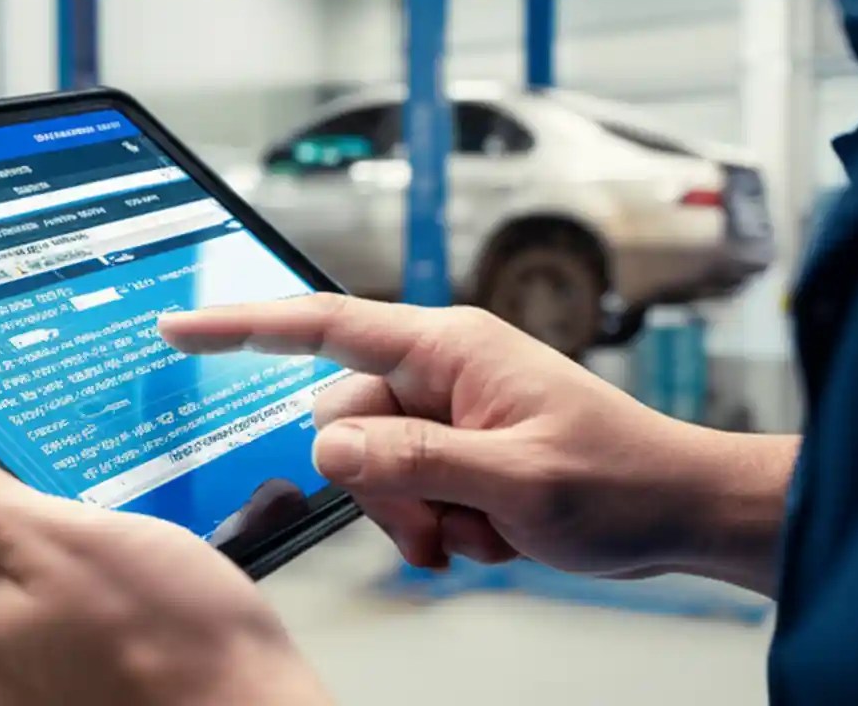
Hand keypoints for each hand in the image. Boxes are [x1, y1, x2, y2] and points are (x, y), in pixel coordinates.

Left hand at [0, 446, 332, 705]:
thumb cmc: (172, 635)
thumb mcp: (71, 541)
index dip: (3, 488)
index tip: (58, 481)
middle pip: (0, 562)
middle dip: (54, 529)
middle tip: (116, 520)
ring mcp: (39, 693)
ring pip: (49, 597)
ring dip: (89, 569)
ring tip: (146, 561)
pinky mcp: (87, 701)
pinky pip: (86, 634)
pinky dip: (116, 611)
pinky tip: (157, 606)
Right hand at [160, 295, 795, 594]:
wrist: (675, 508)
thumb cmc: (622, 477)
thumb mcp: (513, 476)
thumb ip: (411, 459)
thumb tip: (325, 447)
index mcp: (448, 347)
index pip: (323, 325)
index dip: (243, 327)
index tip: (182, 327)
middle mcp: (439, 371)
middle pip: (341, 422)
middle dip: (380, 487)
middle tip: (443, 520)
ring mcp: (445, 412)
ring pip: (367, 467)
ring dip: (412, 515)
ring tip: (478, 529)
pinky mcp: (454, 449)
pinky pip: (400, 491)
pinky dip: (434, 525)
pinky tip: (487, 532)